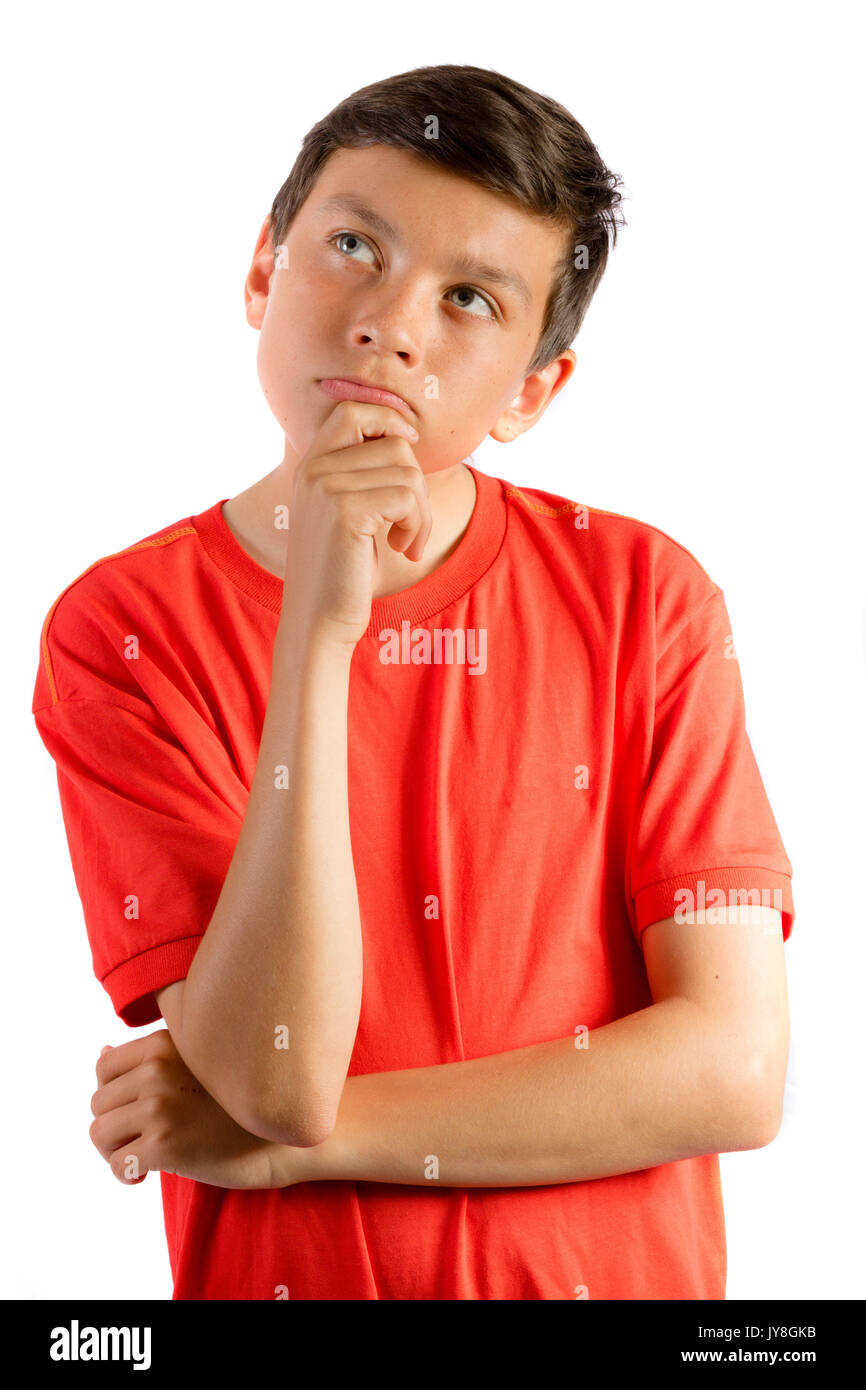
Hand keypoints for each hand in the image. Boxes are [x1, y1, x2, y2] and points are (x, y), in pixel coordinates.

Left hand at [89, 1028, 309, 1189]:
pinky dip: (125, 1175)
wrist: (284, 1138)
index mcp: (165, 1043)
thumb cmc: (241, 1104)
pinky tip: (146, 1176)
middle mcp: (158, 1069)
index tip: (135, 1114)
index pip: (104, 1067)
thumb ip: (151, 1057)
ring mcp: (160, 1107)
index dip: (112, 1095)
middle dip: (114, 1127)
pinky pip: (117, 1164)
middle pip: (98, 1103)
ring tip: (142, 1159)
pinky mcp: (164, 1144)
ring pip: (100, 1134)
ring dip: (116, 1152)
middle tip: (141, 1142)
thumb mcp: (198, 1063)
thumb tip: (102, 1053)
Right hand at [278, 399, 431, 652]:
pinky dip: (418, 526)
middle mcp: (313, 469)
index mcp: (310, 465)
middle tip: (412, 524)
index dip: (389, 419)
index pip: (352, 411)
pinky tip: (404, 550)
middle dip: (417, 485)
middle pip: (394, 445)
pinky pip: (407, 497)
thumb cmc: (343, 571)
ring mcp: (326, 486)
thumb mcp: (348, 512)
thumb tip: (408, 435)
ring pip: (408, 473)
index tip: (409, 451)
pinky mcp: (345, 510)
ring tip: (407, 542)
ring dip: (422, 513)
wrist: (318, 621)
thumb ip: (364, 474)